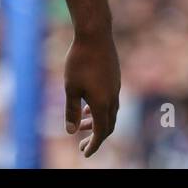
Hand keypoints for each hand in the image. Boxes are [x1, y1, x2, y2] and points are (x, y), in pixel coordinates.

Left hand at [64, 28, 119, 157]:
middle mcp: (113, 98)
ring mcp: (116, 87)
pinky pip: (111, 101)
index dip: (93, 145)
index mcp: (102, 103)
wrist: (95, 34)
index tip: (85, 154)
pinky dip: (100, 109)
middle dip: (96, 137)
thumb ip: (71, 111)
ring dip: (97, 121)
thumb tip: (71, 131)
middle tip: (82, 144)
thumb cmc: (79, 61)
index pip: (101, 132)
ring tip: (82, 123)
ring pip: (110, 112)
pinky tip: (88, 103)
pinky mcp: (115, 78)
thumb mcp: (70, 88)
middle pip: (108, 125)